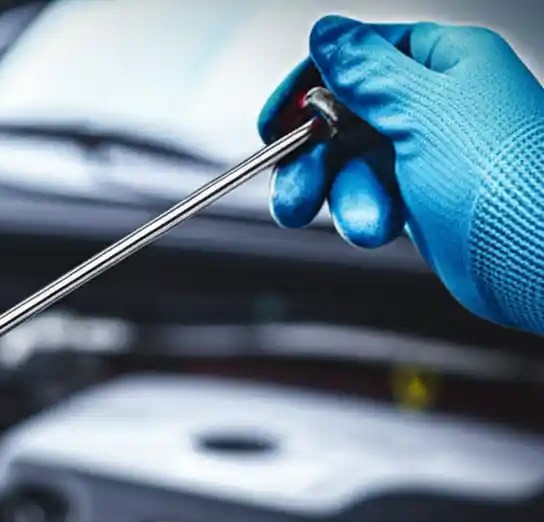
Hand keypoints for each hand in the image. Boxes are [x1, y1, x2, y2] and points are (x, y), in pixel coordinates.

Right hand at [259, 16, 543, 332]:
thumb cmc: (504, 180)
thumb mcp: (421, 110)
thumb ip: (364, 71)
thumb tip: (327, 33)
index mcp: (448, 63)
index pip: (360, 55)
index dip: (311, 86)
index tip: (276, 121)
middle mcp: (439, 104)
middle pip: (344, 116)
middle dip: (315, 159)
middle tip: (294, 192)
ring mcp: (430, 154)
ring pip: (350, 164)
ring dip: (343, 197)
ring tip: (364, 223)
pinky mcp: (423, 202)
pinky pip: (368, 197)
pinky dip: (362, 214)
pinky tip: (375, 228)